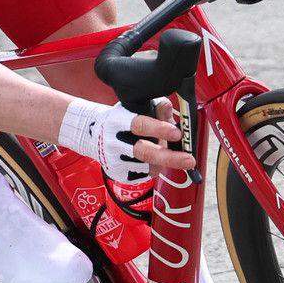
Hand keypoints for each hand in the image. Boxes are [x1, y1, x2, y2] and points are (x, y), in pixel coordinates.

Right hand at [63, 96, 192, 181]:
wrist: (94, 136)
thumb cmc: (123, 120)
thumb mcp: (136, 108)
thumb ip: (156, 108)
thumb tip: (169, 108)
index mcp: (119, 121)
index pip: (140, 124)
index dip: (159, 128)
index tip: (177, 133)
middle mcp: (115, 142)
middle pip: (143, 152)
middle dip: (169, 157)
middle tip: (189, 160)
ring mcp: (115, 160)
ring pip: (146, 165)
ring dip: (163, 161)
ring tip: (170, 155)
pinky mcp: (118, 174)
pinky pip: (143, 174)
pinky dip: (154, 168)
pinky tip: (154, 161)